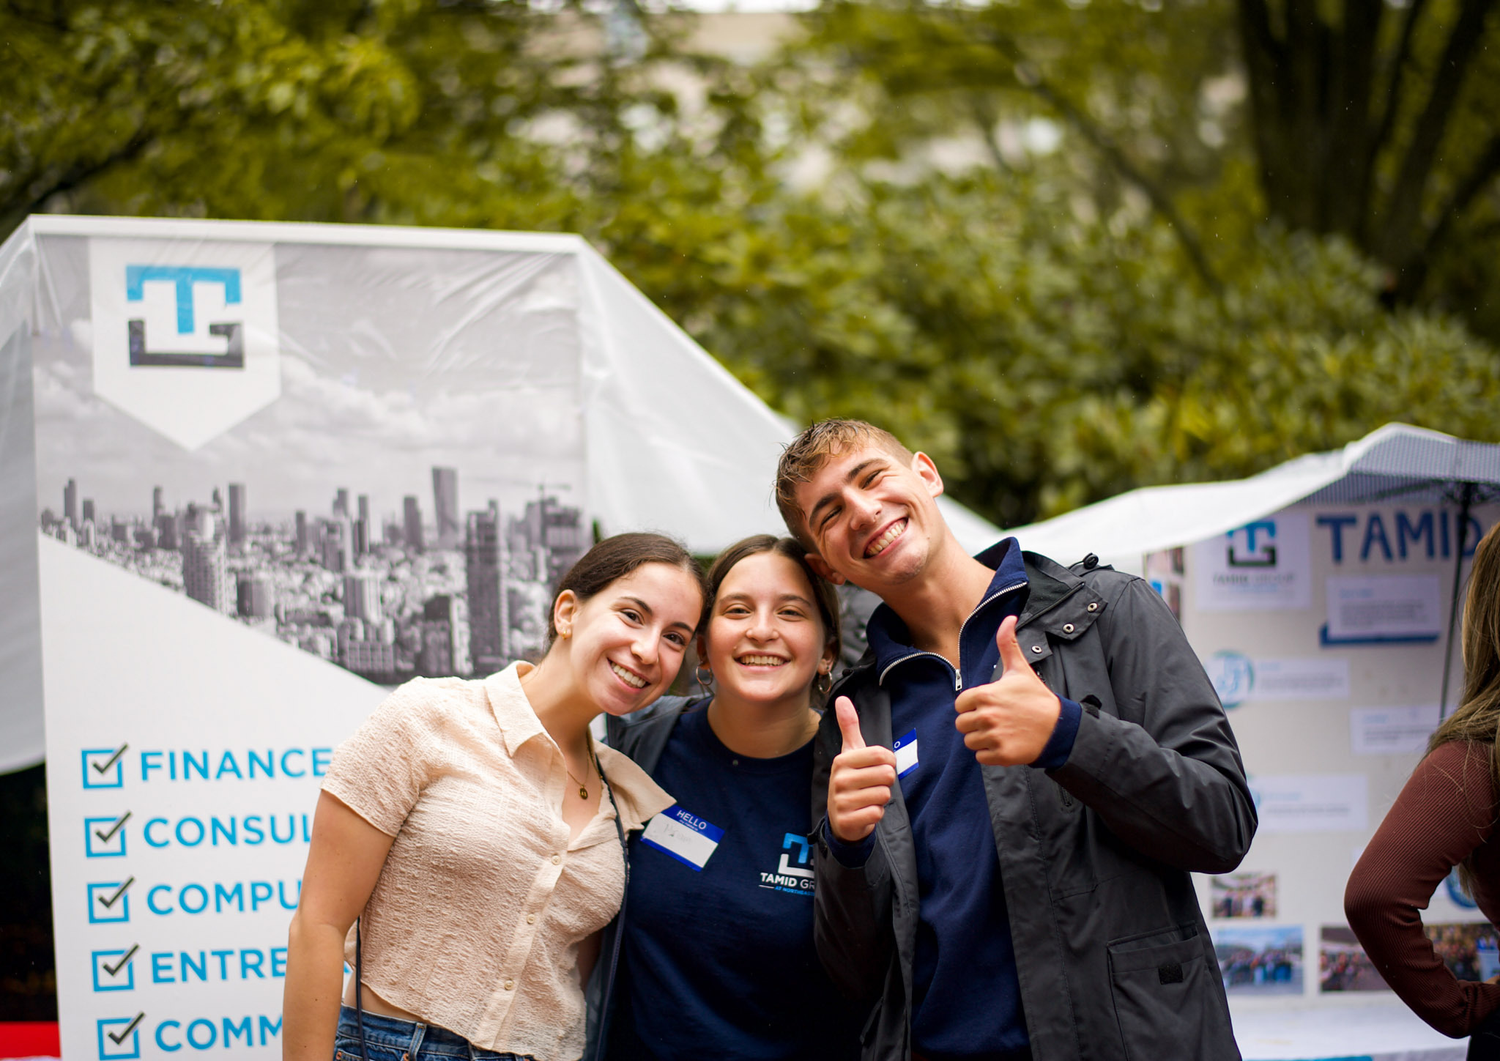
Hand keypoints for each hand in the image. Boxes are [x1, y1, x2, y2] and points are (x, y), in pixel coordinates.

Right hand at [827, 696, 896, 843]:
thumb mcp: (850, 752)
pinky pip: (877, 813)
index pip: (882, 756)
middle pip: (887, 775)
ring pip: (884, 795)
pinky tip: (865, 811)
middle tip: (873, 785)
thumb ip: (849, 726)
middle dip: (886, 782)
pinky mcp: (847, 820)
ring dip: (881, 799)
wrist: (840, 818)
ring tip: (867, 798)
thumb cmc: (851, 780)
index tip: (878, 767)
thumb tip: (841, 698)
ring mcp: (841, 801)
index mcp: (842, 760)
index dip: (888, 762)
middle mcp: (839, 779)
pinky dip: (876, 814)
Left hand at [954, 615, 1061, 765]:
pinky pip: (980, 757)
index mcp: (985, 695)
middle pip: (962, 725)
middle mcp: (986, 716)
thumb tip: (1009, 618)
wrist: (1058, 727)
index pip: (960, 705)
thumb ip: (1008, 644)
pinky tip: (1005, 743)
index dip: (971, 706)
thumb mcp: (1020, 669)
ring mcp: (993, 736)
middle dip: (975, 724)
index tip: (988, 706)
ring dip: (981, 739)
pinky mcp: (1000, 755)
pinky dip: (990, 754)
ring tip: (1001, 732)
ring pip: (970, 742)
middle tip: (995, 721)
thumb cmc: (1036, 697)